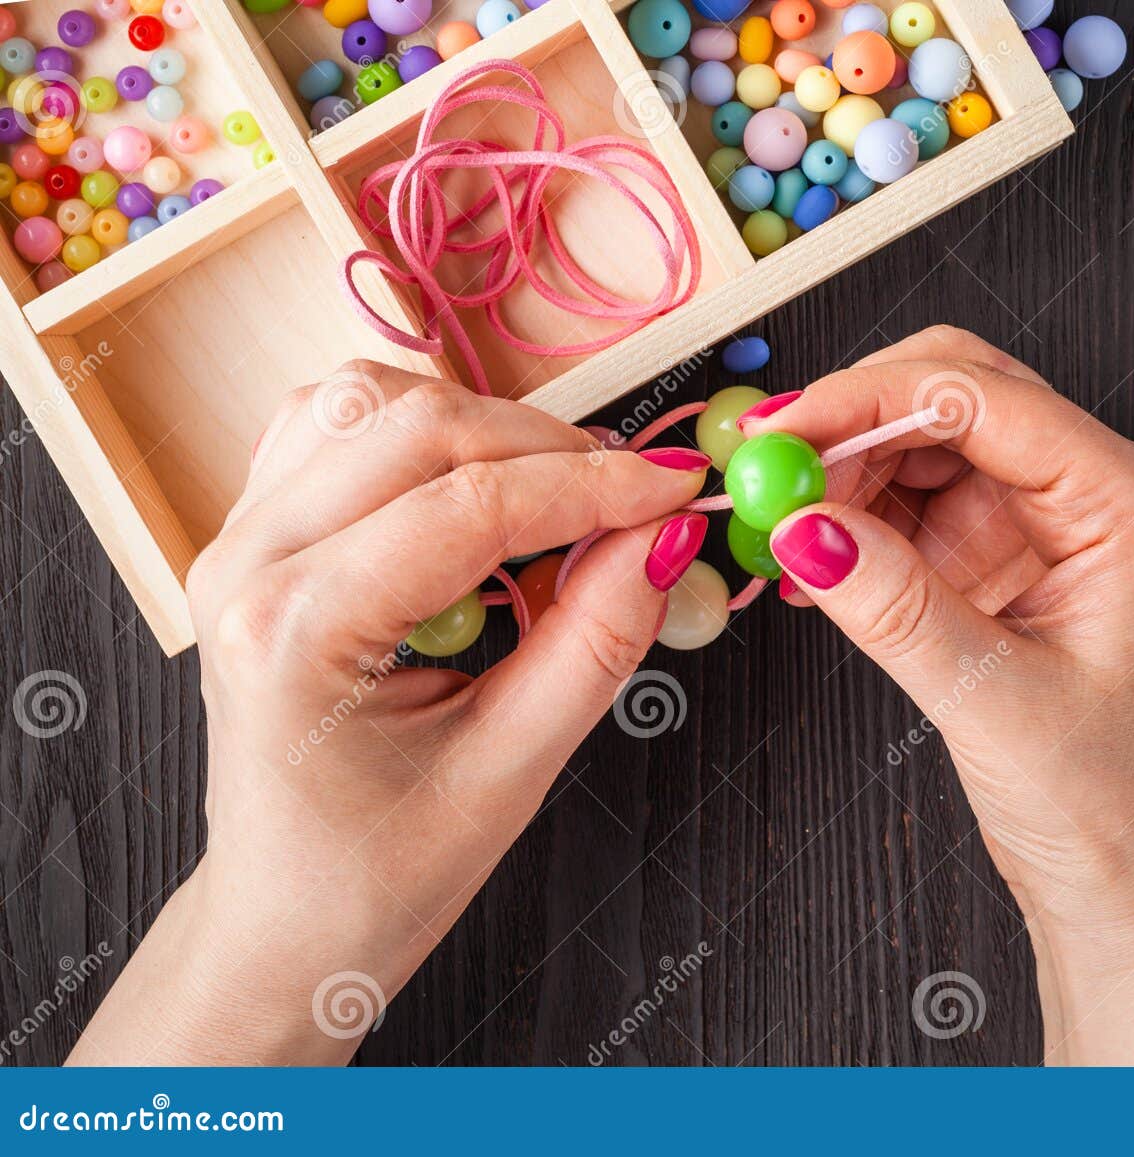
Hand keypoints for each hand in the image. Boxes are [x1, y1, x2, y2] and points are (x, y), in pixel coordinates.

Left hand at [70, 362, 709, 1064]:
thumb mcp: (511, 771)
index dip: (594, 486)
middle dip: (549, 446)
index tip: (679, 490)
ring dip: (483, 428)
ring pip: (372, 402)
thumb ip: (594, 641)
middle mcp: (248, 563)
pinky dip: (423, 435)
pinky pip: (338, 428)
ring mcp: (238, 539)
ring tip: (556, 497)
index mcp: (297, 629)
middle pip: (420, 426)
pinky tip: (474, 491)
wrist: (282, 922)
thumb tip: (663, 536)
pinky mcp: (254, 535)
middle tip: (635, 499)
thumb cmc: (380, 873)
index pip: (469, 505)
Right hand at [743, 327, 1133, 1064]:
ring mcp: (1039, 523)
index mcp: (1122, 501)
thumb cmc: (1111, 804)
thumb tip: (806, 525)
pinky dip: (854, 521)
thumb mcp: (996, 702)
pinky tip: (812, 559)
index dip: (868, 400)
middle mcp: (1085, 492)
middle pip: (950, 399)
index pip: (982, 401)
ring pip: (920, 446)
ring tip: (782, 527)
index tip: (780, 432)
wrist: (1127, 886)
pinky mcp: (997, 559)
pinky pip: (910, 508)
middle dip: (850, 424)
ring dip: (843, 474)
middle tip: (765, 470)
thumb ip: (898, 607)